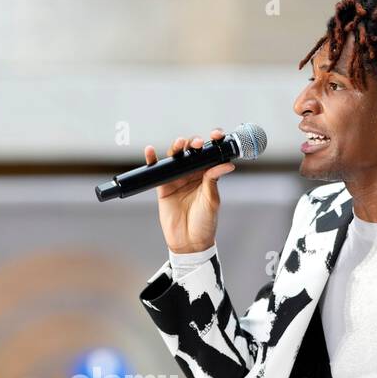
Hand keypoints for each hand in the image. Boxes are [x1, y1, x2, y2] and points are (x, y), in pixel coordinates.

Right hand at [143, 130, 234, 254]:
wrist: (189, 242)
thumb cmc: (204, 223)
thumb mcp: (212, 200)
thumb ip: (213, 180)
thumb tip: (225, 164)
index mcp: (207, 175)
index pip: (210, 154)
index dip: (213, 142)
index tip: (216, 135)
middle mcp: (192, 174)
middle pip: (191, 151)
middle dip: (194, 143)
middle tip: (197, 145)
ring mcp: (177, 179)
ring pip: (176, 157)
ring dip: (177, 147)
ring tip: (179, 145)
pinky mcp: (163, 187)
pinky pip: (157, 170)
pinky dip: (152, 160)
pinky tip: (151, 151)